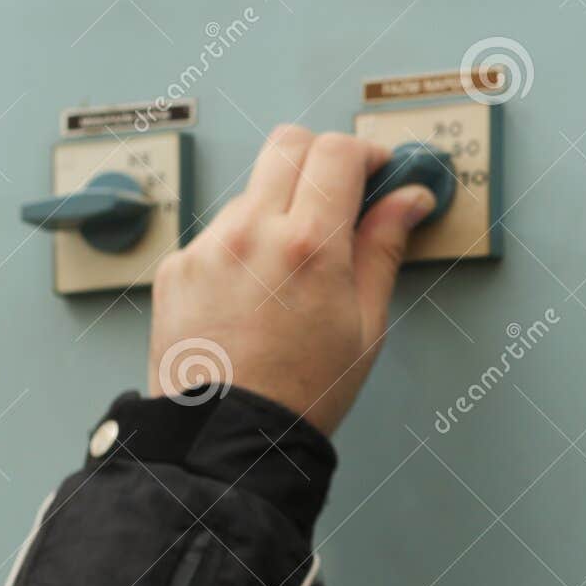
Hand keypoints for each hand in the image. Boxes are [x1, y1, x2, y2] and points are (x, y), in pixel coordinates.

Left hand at [147, 125, 436, 436]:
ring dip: (280, 207)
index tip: (378, 170)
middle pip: (288, 145)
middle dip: (322, 157)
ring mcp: (206, 247)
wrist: (227, 440)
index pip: (338, 152)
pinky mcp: (177, 267)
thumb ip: (384, 248)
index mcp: (309, 246)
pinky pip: (218, 234)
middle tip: (343, 193)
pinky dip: (244, 247)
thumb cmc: (302, 395)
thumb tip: (408, 200)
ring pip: (251, 191)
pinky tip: (257, 296)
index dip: (366, 153)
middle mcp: (251, 233)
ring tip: (296, 270)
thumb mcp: (365, 325)